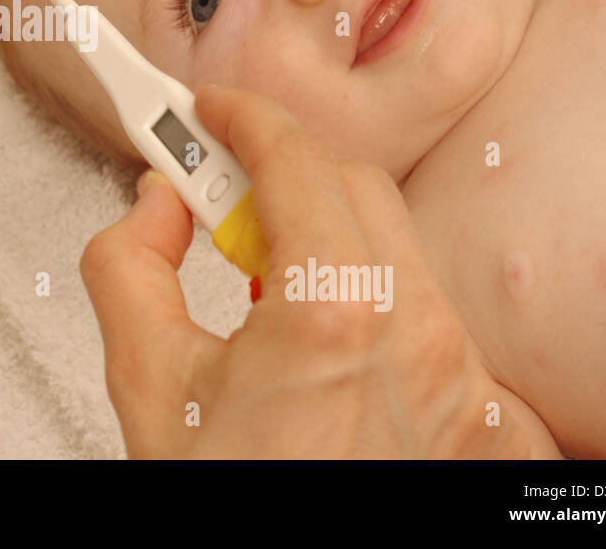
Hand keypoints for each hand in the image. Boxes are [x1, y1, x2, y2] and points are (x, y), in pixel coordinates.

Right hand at [81, 85, 559, 457]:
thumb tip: (155, 204)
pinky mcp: (477, 406)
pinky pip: (418, 308)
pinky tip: (314, 350)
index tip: (205, 110)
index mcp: (332, 312)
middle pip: (349, 186)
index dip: (240, 118)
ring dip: (319, 240)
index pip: (294, 159)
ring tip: (258, 298)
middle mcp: (414, 331)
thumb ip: (128, 264)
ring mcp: (456, 370)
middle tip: (214, 199)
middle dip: (277, 173)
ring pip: (389, 246)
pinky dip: (362, 297)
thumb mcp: (145, 381)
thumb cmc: (229, 494)